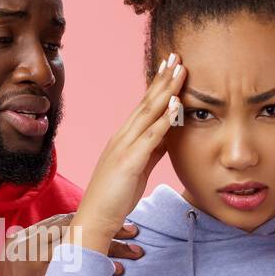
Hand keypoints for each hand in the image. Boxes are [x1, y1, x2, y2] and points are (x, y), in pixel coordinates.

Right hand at [69, 53, 187, 251]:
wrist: (94, 219)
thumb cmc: (114, 197)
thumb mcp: (137, 168)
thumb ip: (151, 150)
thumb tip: (167, 135)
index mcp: (123, 139)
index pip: (144, 107)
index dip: (158, 86)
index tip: (171, 67)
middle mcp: (122, 137)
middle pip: (146, 103)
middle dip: (163, 79)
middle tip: (176, 56)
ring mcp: (124, 148)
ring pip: (148, 113)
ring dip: (166, 91)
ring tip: (180, 71)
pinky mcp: (129, 162)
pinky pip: (150, 137)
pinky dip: (163, 120)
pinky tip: (175, 105)